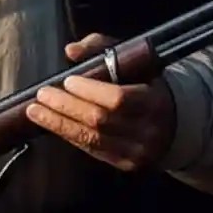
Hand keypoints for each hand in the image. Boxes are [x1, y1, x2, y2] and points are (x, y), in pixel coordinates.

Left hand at [25, 33, 175, 172]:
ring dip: (59, 124)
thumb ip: (103, 48)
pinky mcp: (125, 164)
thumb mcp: (134, 61)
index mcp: (155, 101)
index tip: (67, 80)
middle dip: (66, 106)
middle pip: (100, 120)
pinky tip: (52, 124)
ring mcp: (137, 152)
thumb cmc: (148, 84)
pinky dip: (69, 135)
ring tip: (36, 111)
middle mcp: (148, 131)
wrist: (177, 122)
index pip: (118, 98)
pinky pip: (91, 151)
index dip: (90, 90)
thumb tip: (71, 50)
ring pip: (92, 139)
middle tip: (42, 94)